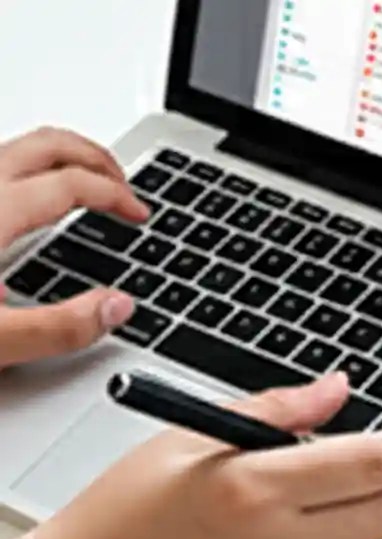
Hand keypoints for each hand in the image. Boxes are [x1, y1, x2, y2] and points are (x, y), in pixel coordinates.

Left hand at [0, 127, 149, 368]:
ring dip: (60, 157)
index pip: (73, 184)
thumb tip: (115, 307)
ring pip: (18, 146)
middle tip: (123, 184)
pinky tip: (26, 203)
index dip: (117, 196)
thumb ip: (60, 327)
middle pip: (48, 144)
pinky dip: (26, 169)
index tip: (138, 214)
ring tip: (84, 181)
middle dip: (96, 157)